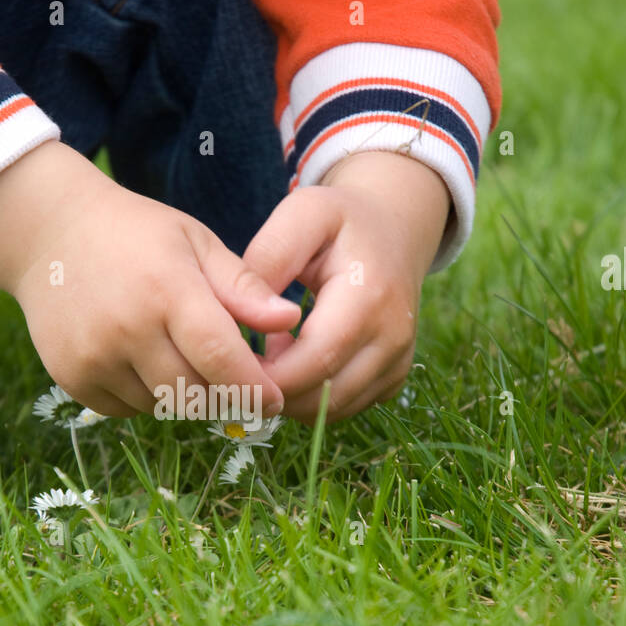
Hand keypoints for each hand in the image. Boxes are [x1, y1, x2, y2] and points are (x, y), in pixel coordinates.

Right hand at [0, 141, 299, 416]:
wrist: (48, 234)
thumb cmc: (137, 235)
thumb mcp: (196, 244)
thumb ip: (243, 288)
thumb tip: (291, 321)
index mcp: (168, 290)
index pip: (222, 360)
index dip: (254, 389)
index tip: (274, 400)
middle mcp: (128, 329)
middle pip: (196, 394)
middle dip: (223, 396)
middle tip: (233, 381)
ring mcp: (94, 357)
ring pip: (162, 407)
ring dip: (184, 396)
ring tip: (183, 358)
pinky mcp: (71, 377)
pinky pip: (127, 410)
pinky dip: (146, 398)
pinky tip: (144, 362)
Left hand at [243, 151, 450, 423]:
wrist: (395, 230)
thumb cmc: (341, 220)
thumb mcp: (303, 214)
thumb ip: (269, 258)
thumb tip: (241, 313)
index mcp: (369, 299)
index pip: (315, 361)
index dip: (266, 374)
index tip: (228, 359)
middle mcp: (393, 339)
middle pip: (322, 396)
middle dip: (271, 391)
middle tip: (237, 361)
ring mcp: (397, 364)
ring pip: (331, 411)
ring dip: (289, 395)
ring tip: (269, 351)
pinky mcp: (393, 379)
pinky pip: (343, 409)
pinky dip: (311, 397)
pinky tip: (295, 359)